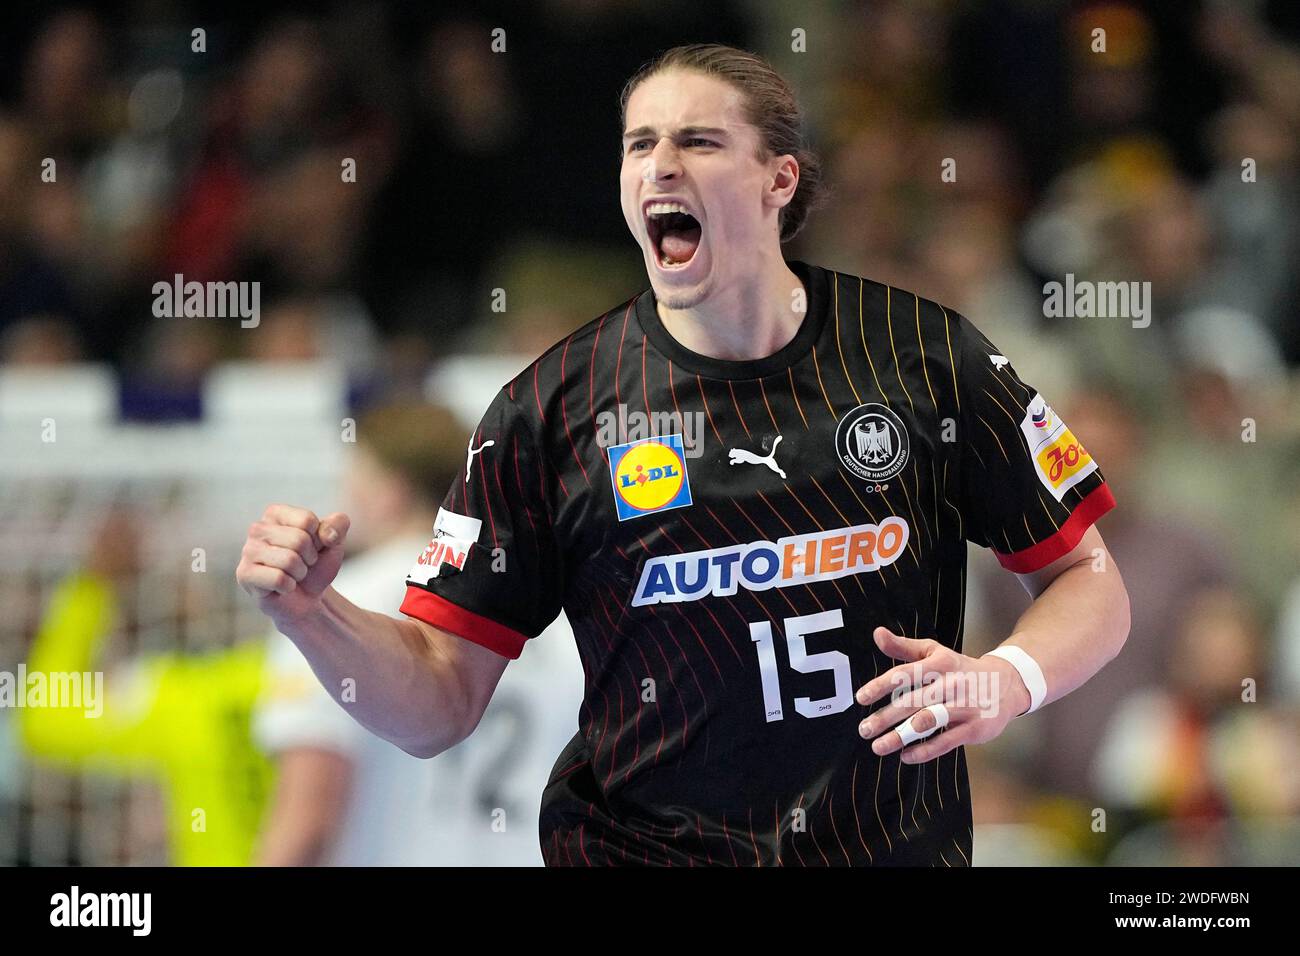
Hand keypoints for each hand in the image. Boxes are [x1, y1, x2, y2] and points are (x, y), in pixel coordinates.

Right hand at [236, 504, 350, 625]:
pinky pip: (278, 579)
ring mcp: (247, 552)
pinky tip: (282, 587)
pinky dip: (289, 587)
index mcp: (275, 513)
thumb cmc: (316, 565)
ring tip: (292, 575)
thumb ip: (339, 524)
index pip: (307, 520)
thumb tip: (327, 534)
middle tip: (302, 565)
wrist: (308, 598)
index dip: (318, 539)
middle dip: (310, 558)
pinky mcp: (244, 575)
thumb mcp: (335, 541)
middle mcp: (257, 528)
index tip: (312, 548)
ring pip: (289, 560)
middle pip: (299, 540)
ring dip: (300, 573)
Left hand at [854, 627, 1029, 763]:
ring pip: (927, 722)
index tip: (861, 698)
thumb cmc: (959, 669)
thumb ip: (904, 647)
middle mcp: (952, 683)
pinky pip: (946, 742)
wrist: (1006, 684)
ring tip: (878, 746)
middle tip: (863, 730)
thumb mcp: (935, 652)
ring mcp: (965, 706)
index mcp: (940, 663)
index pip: (906, 673)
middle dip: (885, 718)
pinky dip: (924, 751)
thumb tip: (877, 633)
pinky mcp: (975, 728)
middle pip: (912, 701)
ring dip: (899, 736)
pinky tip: (905, 756)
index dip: (881, 685)